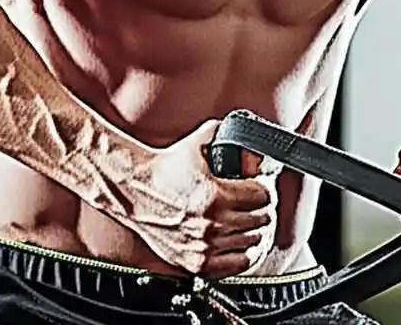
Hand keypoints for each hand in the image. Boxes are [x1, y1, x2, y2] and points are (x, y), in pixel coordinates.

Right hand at [127, 120, 277, 278]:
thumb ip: (227, 134)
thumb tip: (250, 140)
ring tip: (250, 220)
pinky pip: (237, 265)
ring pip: (253, 242)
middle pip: (262, 220)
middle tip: (256, 202)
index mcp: (215, 195)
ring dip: (255, 229)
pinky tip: (243, 243)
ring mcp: (204, 246)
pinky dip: (246, 254)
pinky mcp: (197, 262)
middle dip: (262, 208)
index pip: (263, 197)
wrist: (134, 191)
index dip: (265, 189)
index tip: (260, 187)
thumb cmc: (164, 168)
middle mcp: (212, 224)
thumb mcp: (198, 143)